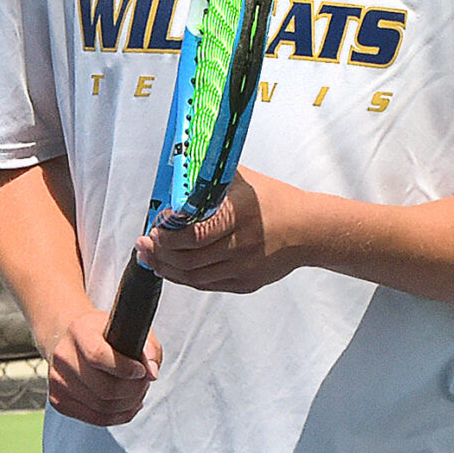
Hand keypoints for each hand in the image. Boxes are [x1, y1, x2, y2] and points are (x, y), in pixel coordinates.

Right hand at [45, 308, 160, 426]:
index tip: (141, 370)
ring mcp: (57, 380)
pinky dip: (118, 415)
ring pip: (103, 407)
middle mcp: (63, 355)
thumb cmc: (105, 335)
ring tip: (135, 391)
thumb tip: (152, 373)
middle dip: (133, 390)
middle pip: (104, 389)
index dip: (125, 369)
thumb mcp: (129, 329)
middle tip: (143, 382)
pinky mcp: (58, 400)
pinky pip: (97, 419)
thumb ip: (148, 347)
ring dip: (128, 403)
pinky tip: (125, 402)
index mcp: (79, 331)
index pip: (98, 356)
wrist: (72, 340)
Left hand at [137, 168, 306, 294]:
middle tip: (144, 243)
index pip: (195, 233)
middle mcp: (241, 244)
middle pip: (190, 258)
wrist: (309, 230)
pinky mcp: (246, 283)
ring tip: (151, 257)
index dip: (169, 235)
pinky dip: (185, 278)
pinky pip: (207, 285)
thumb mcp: (243, 179)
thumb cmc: (274, 201)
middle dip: (160, 253)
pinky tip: (171, 268)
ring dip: (167, 268)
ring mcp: (244, 267)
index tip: (154, 226)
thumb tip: (180, 167)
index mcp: (239, 214)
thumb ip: (211, 177)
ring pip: (195, 276)